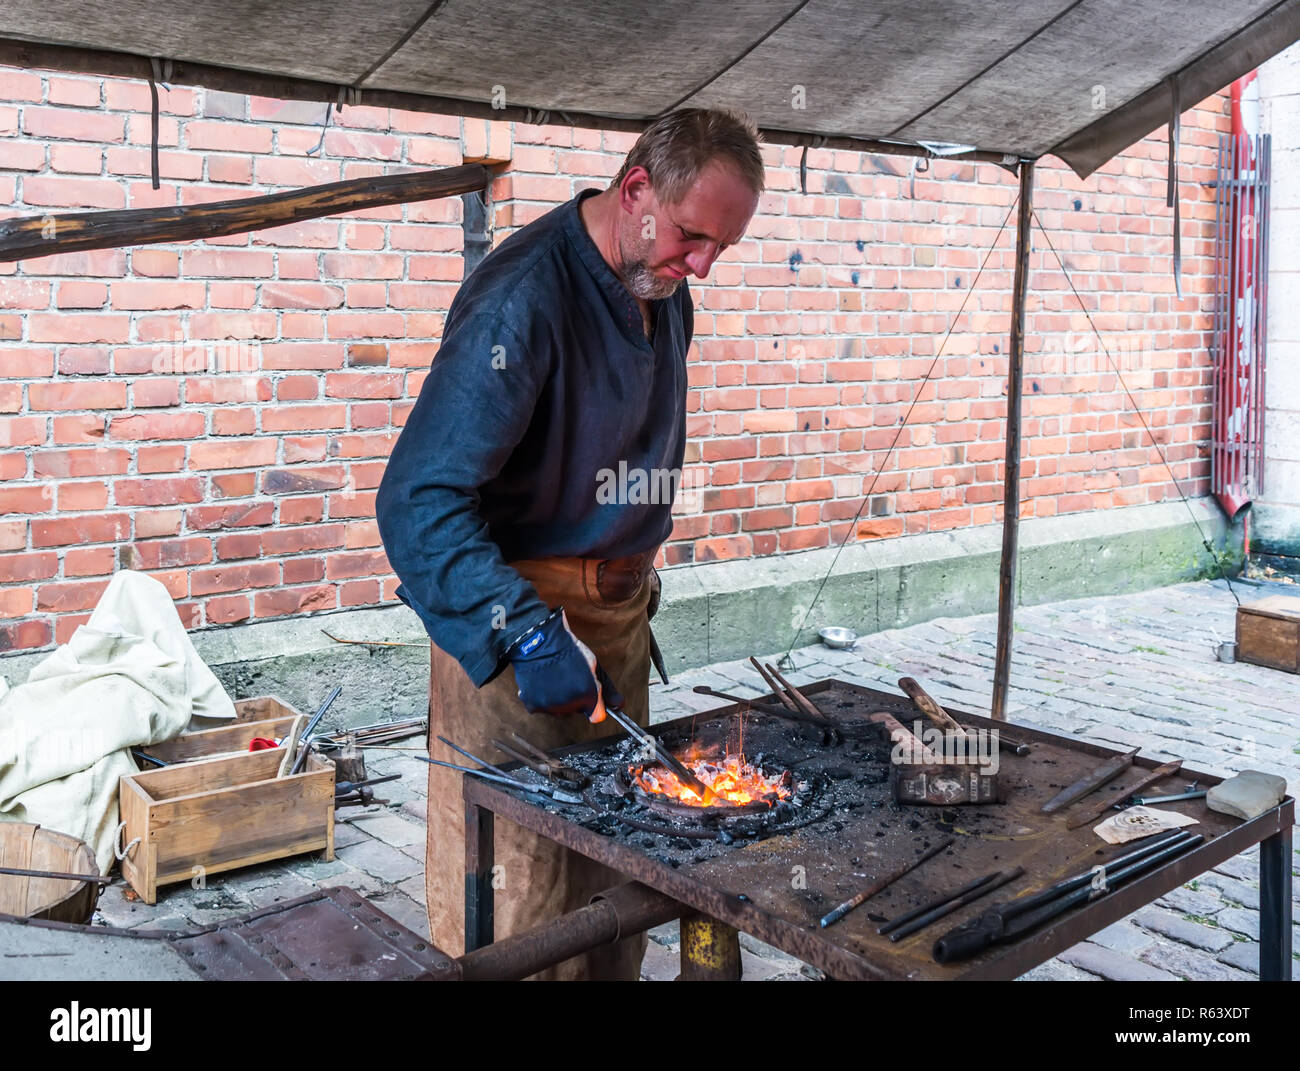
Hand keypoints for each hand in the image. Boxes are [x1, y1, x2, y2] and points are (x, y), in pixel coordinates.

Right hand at [507, 608, 623, 720]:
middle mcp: (569, 705)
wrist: (541, 640)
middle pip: (576, 710)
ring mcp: (550, 706)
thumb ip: (608, 689)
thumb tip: (620, 705)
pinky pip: (541, 707)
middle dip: (576, 698)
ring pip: (559, 710)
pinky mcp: (532, 704)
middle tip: (569, 677)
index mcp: (588, 695)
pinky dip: (541, 697)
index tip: (589, 694)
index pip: (596, 715)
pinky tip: (542, 681)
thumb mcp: (595, 666)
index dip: (594, 704)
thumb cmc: (570, 651)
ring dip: (558, 698)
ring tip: (554, 677)